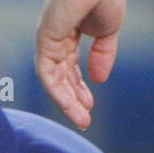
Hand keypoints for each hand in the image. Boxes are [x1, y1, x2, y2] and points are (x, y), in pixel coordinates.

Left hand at [35, 0, 126, 128]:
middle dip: (72, 99)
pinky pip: (47, 74)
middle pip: (60, 75)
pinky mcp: (45, 39)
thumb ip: (102, 55)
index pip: (69, 66)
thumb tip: (99, 80)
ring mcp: (48, 37)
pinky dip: (58, 93)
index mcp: (69, 31)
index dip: (79, 87)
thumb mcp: (108, 31)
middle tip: (84, 119)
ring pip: (52, 79)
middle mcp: (55, 36)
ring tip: (82, 120)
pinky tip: (71, 107)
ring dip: (66, 102)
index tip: (89, 105)